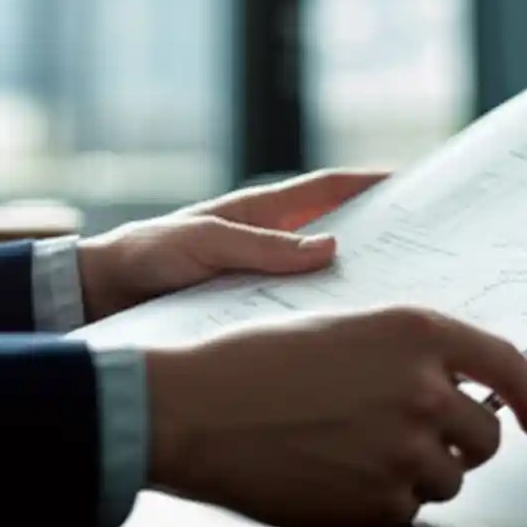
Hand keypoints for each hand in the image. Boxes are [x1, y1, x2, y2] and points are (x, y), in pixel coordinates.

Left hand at [77, 169, 386, 320]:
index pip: (327, 189)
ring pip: (321, 278)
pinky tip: (347, 343)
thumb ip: (262, 247)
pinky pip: (297, 311)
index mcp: (259, 213)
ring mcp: (260, 277)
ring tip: (402, 304)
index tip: (414, 184)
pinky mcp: (247, 310)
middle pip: (336, 234)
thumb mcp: (204, 246)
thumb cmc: (146, 258)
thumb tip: (330, 248)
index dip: (370, 184)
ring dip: (356, 285)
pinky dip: (323, 318)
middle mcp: (267, 243)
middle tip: (427, 252)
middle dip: (379, 238)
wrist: (100, 299)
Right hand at [144, 307, 526, 526]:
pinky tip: (340, 478)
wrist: (197, 410)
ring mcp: (405, 450)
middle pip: (485, 436)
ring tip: (361, 455)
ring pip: (450, 479)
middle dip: (460, 441)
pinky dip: (384, 503)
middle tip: (419, 438)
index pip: (508, 366)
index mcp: (414, 333)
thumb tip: (451, 385)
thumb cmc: (251, 363)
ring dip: (419, 474)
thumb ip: (405, 352)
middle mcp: (421, 389)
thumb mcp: (341, 329)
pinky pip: (409, 513)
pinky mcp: (380, 504)